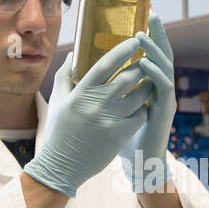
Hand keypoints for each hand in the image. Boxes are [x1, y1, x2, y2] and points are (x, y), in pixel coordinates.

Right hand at [23, 39, 150, 197]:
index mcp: (81, 93)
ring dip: (147, 86)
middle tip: (149, 58)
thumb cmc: (59, 132)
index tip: (135, 41)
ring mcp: (110, 120)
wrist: (62, 166)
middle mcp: (97, 104)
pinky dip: (144, 107)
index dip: (123, 50)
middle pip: (127, 77)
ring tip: (150, 79)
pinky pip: (140, 115)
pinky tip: (144, 104)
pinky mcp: (120, 135)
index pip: (105, 64)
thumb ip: (65, 76)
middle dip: (141, 65)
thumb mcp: (58, 101)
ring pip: (138, 96)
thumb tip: (74, 53)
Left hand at [118, 14, 176, 191]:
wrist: (138, 163)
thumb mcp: (113, 107)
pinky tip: (145, 63)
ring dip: (155, 49)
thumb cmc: (123, 136)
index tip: (141, 15)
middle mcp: (158, 87)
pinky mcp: (164, 111)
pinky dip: (155, 73)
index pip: (149, 53)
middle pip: (162, 54)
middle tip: (153, 14)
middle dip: (158, 34)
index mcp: (147, 84)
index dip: (148, 35)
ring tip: (143, 35)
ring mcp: (164, 99)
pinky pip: (162, 88)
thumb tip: (79, 69)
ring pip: (164, 67)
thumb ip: (102, 87)